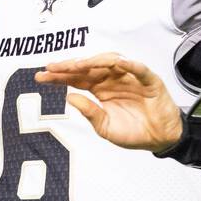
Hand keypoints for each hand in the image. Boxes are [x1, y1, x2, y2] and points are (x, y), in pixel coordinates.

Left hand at [36, 52, 184, 152]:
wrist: (159, 140)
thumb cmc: (133, 132)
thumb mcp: (105, 128)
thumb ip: (90, 113)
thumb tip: (69, 97)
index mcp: (100, 90)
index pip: (76, 78)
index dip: (59, 77)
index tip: (40, 76)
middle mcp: (113, 80)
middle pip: (89, 67)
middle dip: (70, 66)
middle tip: (52, 67)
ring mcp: (130, 78)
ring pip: (111, 62)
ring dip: (94, 61)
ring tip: (77, 65)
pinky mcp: (149, 81)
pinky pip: (139, 69)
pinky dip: (130, 64)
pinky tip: (118, 63)